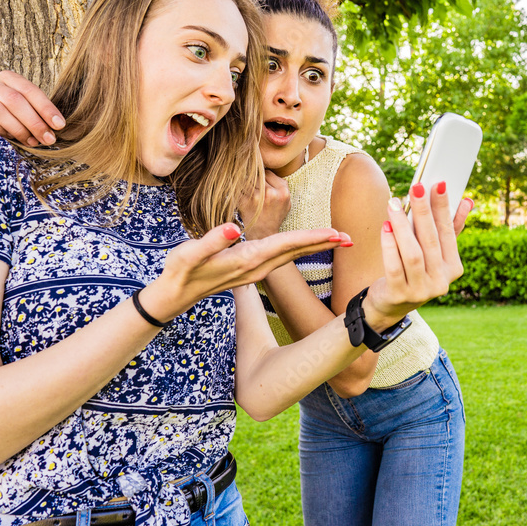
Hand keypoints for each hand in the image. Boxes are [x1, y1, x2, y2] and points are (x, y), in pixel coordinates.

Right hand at [0, 71, 65, 146]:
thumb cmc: (10, 117)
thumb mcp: (25, 110)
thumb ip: (38, 113)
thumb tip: (57, 126)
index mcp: (8, 77)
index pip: (29, 90)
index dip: (46, 108)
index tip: (59, 125)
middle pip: (14, 100)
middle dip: (35, 122)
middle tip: (48, 139)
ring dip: (19, 129)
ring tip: (32, 142)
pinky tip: (9, 139)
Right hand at [139, 223, 350, 321]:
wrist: (174, 296)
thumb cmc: (179, 272)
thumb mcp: (188, 255)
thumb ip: (211, 241)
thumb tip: (234, 229)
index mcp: (247, 260)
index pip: (286, 245)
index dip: (311, 238)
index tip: (335, 233)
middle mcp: (257, 268)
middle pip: (297, 252)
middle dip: (324, 243)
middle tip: (352, 237)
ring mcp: (256, 272)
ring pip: (292, 256)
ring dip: (316, 246)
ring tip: (339, 239)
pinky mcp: (251, 271)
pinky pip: (283, 259)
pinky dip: (300, 249)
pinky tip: (308, 245)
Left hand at [238, 170, 291, 240]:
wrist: (262, 235)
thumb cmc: (274, 217)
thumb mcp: (286, 203)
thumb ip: (282, 186)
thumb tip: (268, 168)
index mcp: (283, 192)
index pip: (268, 173)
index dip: (263, 178)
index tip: (260, 185)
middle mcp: (271, 193)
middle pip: (257, 175)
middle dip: (254, 181)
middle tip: (253, 190)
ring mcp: (257, 197)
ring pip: (247, 180)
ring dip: (245, 185)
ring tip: (248, 194)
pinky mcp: (244, 201)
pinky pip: (238, 188)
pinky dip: (237, 190)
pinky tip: (241, 197)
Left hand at [363, 181, 468, 330]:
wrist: (391, 303)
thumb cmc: (414, 270)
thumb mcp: (433, 251)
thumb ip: (449, 228)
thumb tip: (467, 201)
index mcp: (453, 268)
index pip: (448, 233)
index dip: (443, 207)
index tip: (438, 184)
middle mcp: (441, 282)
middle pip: (431, 241)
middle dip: (424, 211)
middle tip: (416, 187)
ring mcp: (421, 291)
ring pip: (413, 253)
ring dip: (403, 225)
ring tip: (394, 204)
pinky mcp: (399, 294)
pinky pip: (394, 266)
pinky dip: (389, 244)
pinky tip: (385, 226)